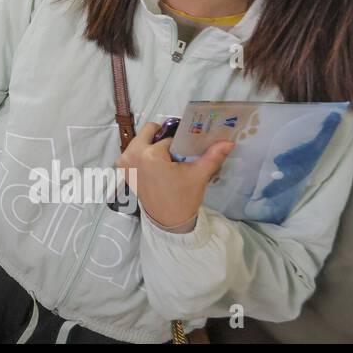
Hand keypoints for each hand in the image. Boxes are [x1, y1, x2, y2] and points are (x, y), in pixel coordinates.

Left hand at [117, 122, 233, 229]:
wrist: (169, 220)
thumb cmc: (183, 198)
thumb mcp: (199, 175)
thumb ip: (213, 156)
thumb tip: (229, 142)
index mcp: (150, 154)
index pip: (169, 138)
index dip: (180, 143)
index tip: (186, 150)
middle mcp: (132, 154)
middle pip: (150, 131)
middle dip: (163, 138)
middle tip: (176, 152)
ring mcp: (125, 162)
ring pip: (141, 140)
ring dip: (153, 145)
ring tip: (167, 161)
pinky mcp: (123, 168)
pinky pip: (133, 151)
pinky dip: (144, 154)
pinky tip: (156, 166)